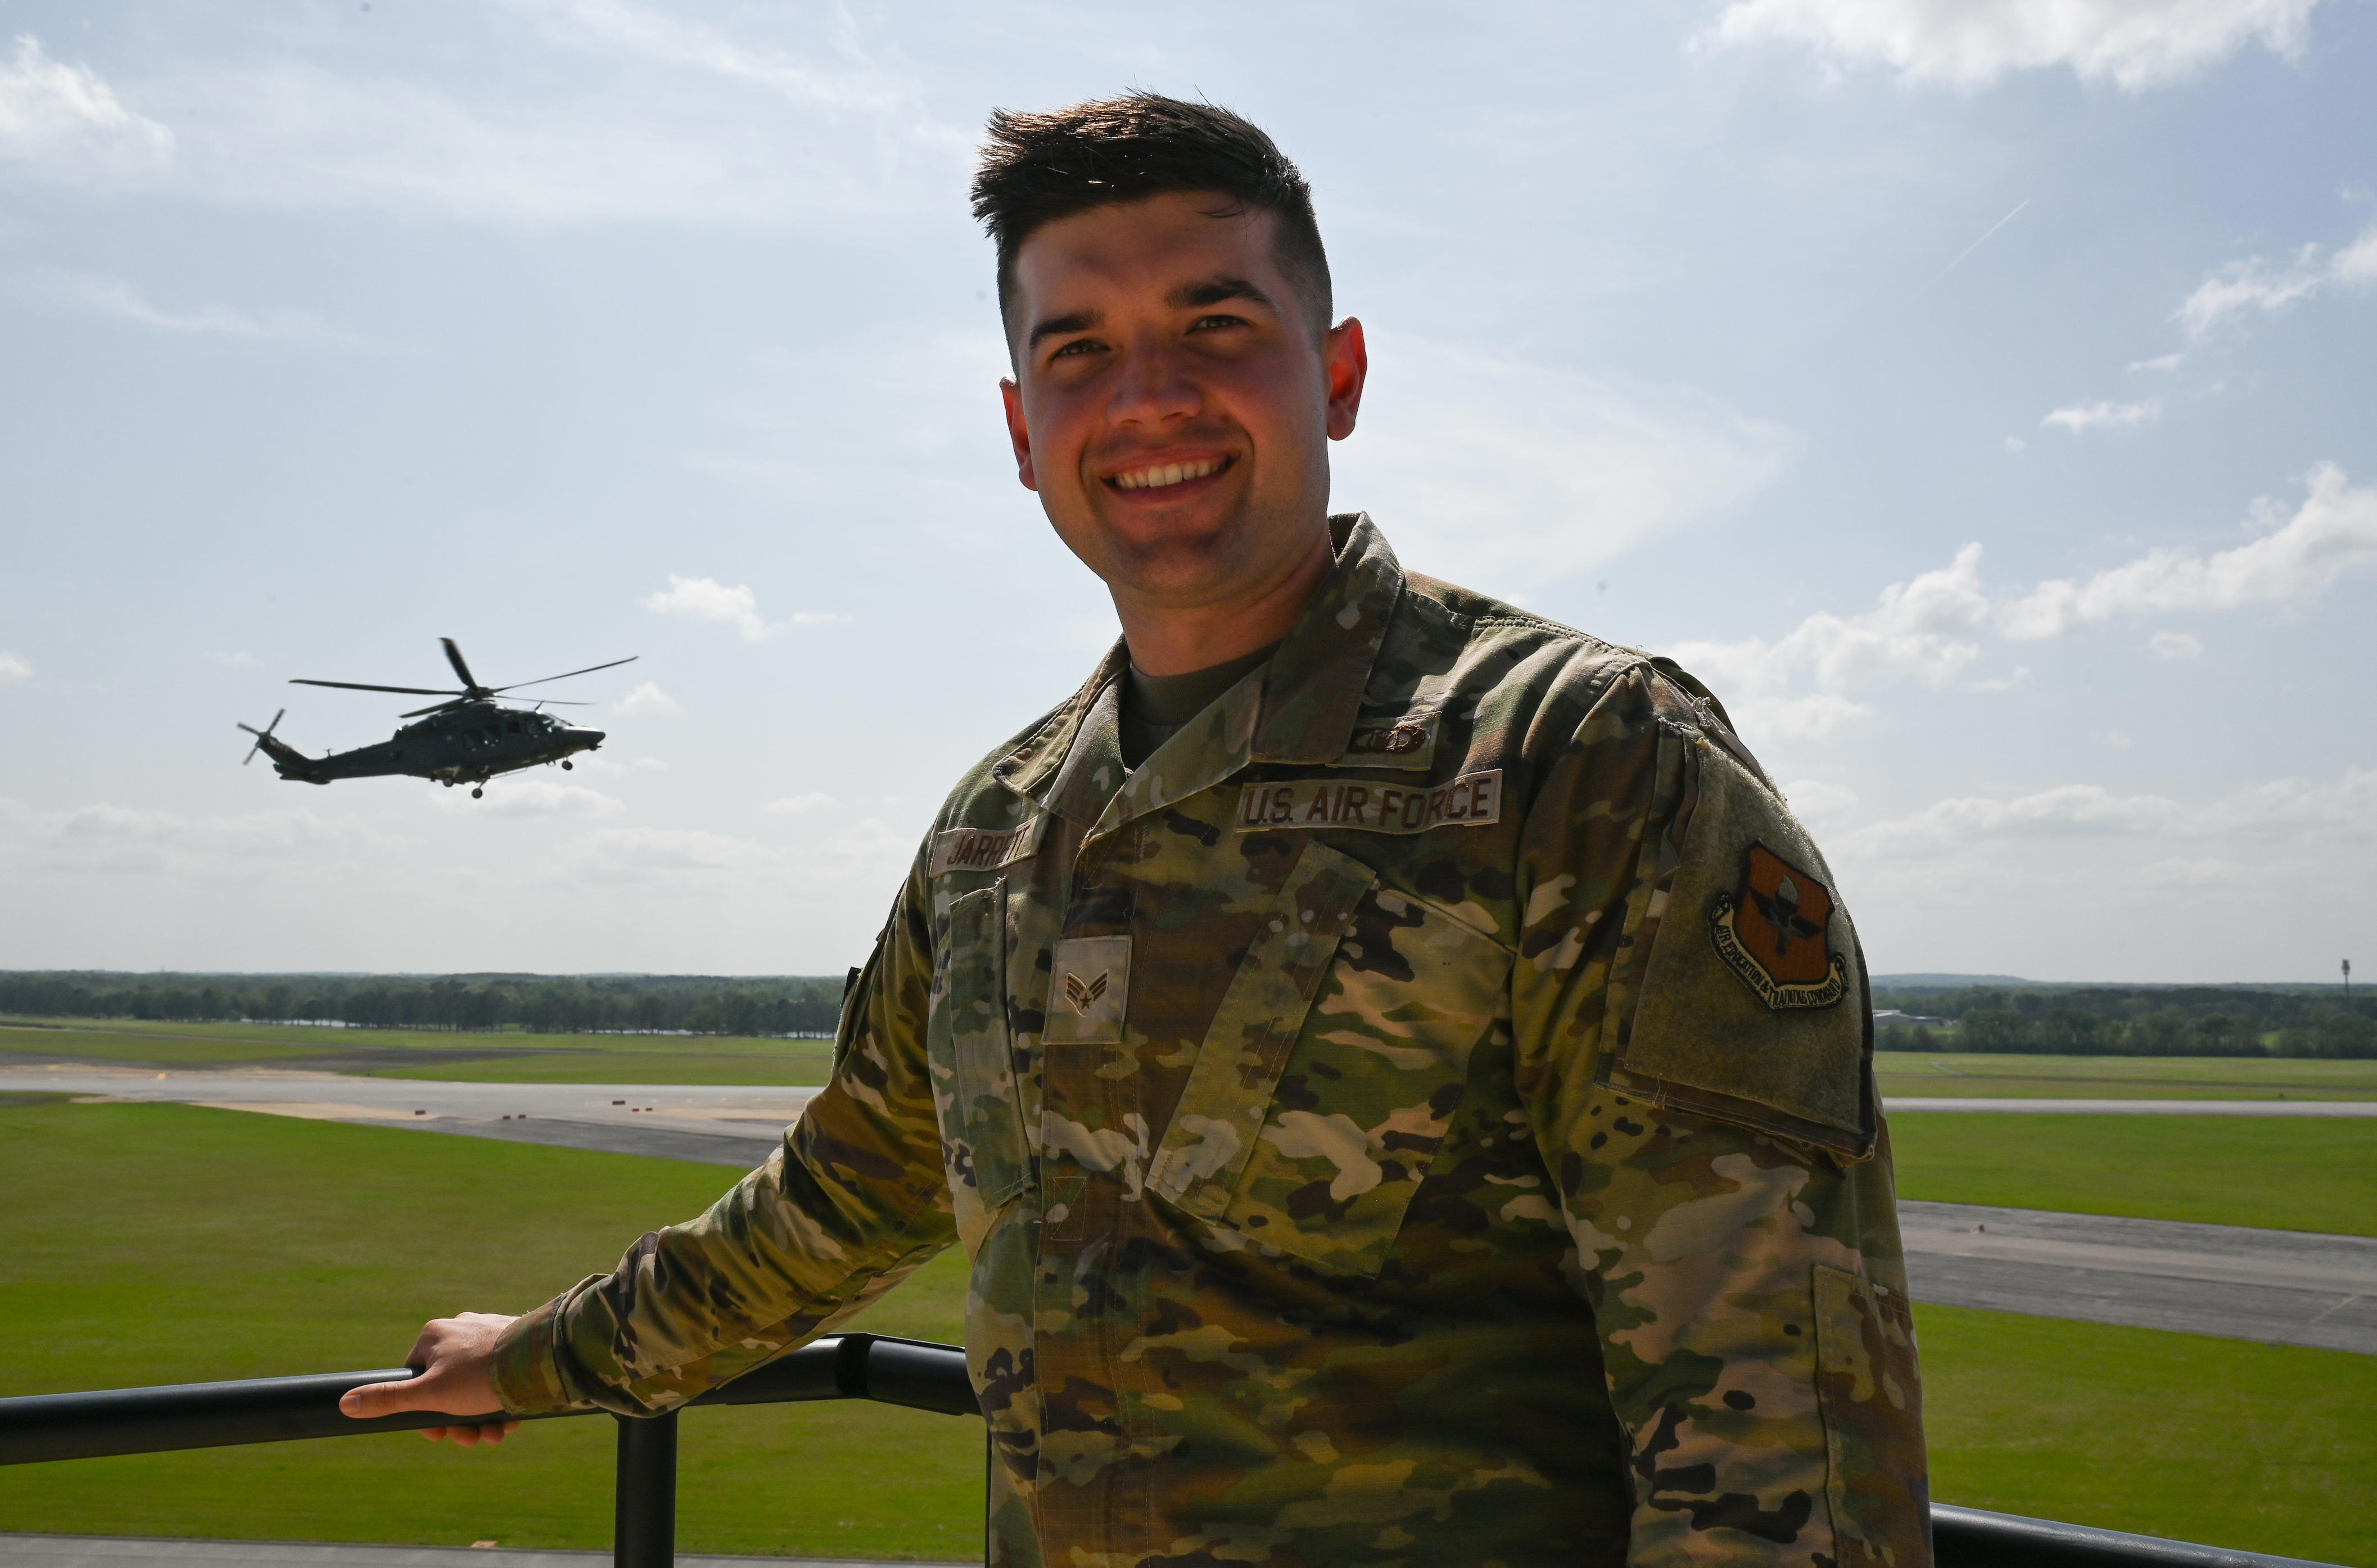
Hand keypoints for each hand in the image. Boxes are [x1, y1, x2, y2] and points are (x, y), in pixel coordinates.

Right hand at [340, 1311, 522, 1445]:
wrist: (542, 1359)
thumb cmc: (481, 1375)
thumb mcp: (430, 1394)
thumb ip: (389, 1399)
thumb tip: (345, 1403)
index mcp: (434, 1335)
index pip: (416, 1379)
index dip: (425, 1413)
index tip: (439, 1434)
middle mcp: (460, 1328)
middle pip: (448, 1387)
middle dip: (458, 1421)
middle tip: (472, 1440)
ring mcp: (489, 1334)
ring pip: (476, 1386)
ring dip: (482, 1418)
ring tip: (496, 1435)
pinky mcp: (514, 1342)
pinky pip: (499, 1376)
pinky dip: (502, 1401)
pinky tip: (512, 1421)